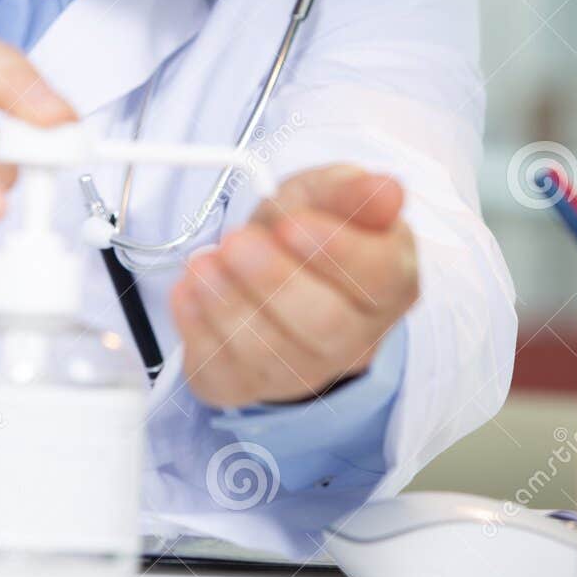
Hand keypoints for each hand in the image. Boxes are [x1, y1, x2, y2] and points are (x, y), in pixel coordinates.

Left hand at [170, 164, 418, 406]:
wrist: (263, 262)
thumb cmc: (302, 228)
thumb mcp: (324, 192)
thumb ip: (350, 190)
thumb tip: (386, 190)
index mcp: (389, 282)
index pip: (380, 277)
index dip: (338, 253)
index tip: (293, 225)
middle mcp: (355, 338)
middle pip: (326, 326)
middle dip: (275, 282)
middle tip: (238, 242)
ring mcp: (304, 371)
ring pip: (272, 355)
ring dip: (230, 306)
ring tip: (204, 264)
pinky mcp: (249, 385)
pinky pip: (225, 374)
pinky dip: (200, 332)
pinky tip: (188, 292)